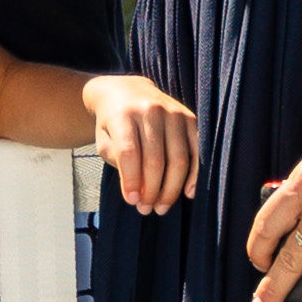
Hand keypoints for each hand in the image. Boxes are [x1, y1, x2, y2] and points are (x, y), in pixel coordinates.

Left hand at [84, 73, 200, 214]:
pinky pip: (196, 150)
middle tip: (146, 210)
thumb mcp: (105, 140)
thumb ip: (118, 162)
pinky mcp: (189, 118)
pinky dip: (194, 174)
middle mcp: (150, 110)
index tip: (132, 202)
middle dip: (151, 190)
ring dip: (171, 189)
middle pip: (155, 160)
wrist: (126, 91)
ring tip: (161, 207)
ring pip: (178, 159)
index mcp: (124, 114)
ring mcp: (173, 112)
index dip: (131, 181)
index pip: (129, 153)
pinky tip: (187, 193)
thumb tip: (137, 193)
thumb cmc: (112, 123)